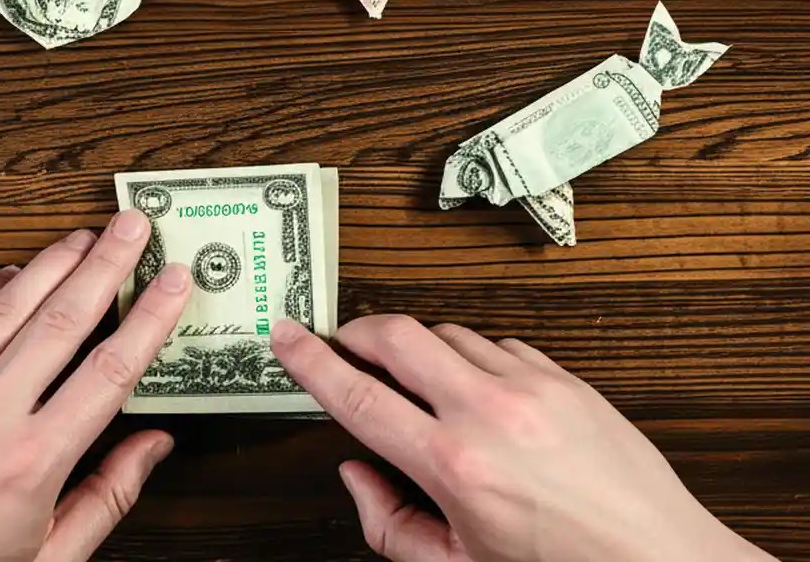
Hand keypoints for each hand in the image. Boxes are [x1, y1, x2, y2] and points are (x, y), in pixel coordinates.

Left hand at [0, 210, 189, 561]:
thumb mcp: (50, 558)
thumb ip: (107, 498)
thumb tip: (153, 445)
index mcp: (33, 461)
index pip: (110, 370)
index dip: (150, 317)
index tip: (173, 280)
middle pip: (63, 320)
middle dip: (105, 263)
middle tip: (133, 224)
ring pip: (6, 309)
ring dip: (49, 264)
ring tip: (81, 234)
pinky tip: (5, 273)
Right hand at [271, 316, 777, 561]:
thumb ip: (389, 524)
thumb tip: (357, 476)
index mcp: (453, 465)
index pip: (358, 396)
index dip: (310, 361)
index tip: (288, 337)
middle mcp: (490, 414)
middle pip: (397, 336)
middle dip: (356, 330)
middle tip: (341, 342)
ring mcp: (532, 388)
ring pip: (446, 332)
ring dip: (417, 346)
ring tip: (414, 377)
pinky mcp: (566, 379)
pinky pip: (499, 344)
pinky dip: (472, 356)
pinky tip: (473, 385)